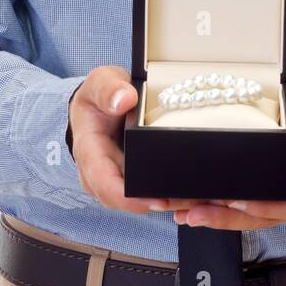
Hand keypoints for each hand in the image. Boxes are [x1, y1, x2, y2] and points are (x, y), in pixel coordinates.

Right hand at [67, 65, 180, 214]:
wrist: (101, 103)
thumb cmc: (100, 94)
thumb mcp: (101, 81)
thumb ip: (109, 88)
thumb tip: (124, 100)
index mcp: (88, 151)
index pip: (103, 182)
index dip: (129, 198)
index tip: (158, 200)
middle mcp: (98, 174)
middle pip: (124, 201)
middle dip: (157, 204)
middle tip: (190, 200)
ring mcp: (113, 181)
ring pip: (138, 203)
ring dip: (167, 203)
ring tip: (196, 198)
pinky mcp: (130, 181)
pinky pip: (145, 195)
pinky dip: (168, 196)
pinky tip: (191, 193)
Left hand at [149, 69, 285, 229]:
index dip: (268, 205)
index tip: (237, 201)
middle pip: (274, 215)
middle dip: (232, 218)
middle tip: (196, 214)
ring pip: (261, 216)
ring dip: (224, 218)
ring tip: (188, 215)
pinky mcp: (284, 190)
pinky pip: (258, 206)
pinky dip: (228, 209)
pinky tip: (200, 208)